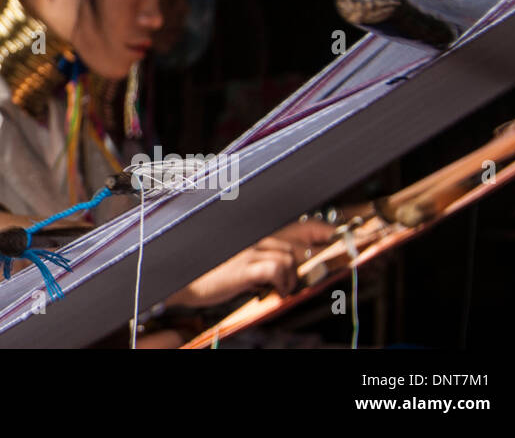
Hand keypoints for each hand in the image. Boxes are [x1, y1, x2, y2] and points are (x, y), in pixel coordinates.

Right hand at [168, 219, 333, 308]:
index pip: (296, 224)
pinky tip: (276, 290)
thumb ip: (262, 255)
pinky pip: (278, 268)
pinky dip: (283, 282)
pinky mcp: (244, 266)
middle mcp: (253, 234)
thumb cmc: (207, 270)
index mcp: (253, 230)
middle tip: (307, 276)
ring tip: (283, 288)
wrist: (181, 280)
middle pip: (298, 242)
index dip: (319, 229)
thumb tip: (287, 262)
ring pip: (291, 256)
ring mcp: (249, 249)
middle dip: (310, 260)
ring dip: (293, 276)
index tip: (333, 236)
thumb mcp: (238, 257)